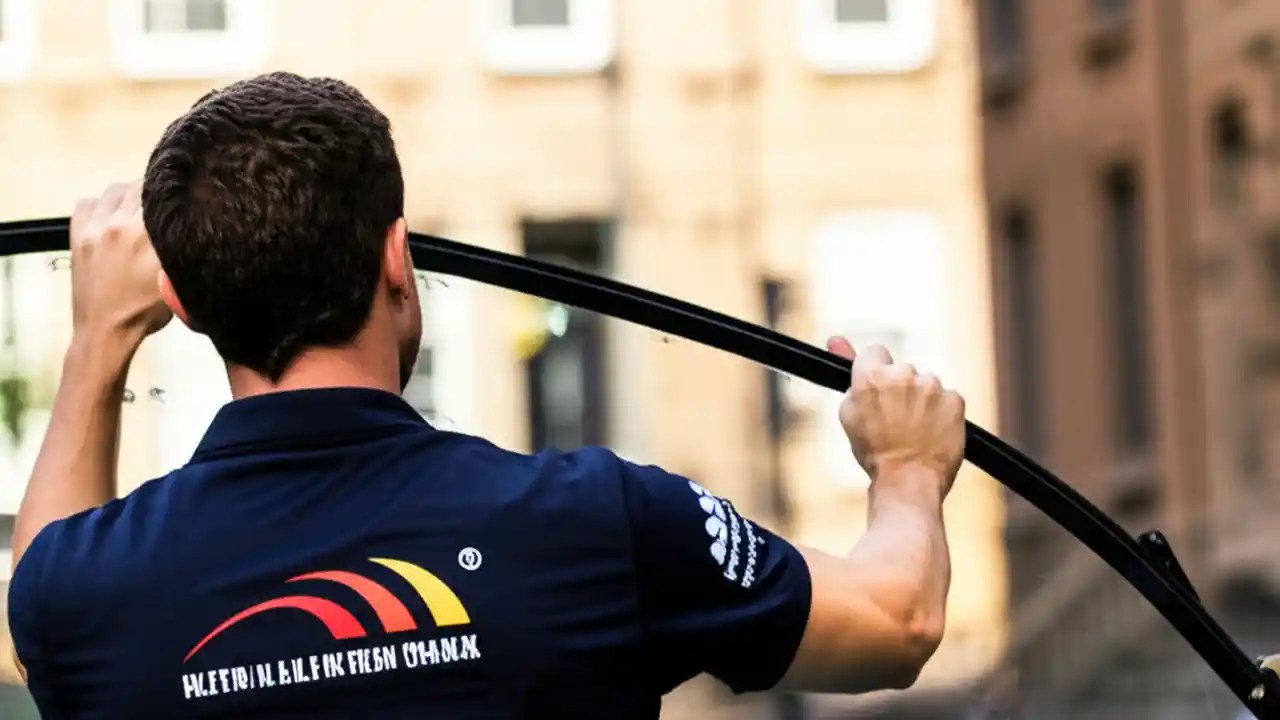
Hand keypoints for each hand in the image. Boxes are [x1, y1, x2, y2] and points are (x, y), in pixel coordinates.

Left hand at [69, 181, 171, 342]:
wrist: (105, 331)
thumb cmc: (146, 312)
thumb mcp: (174, 281)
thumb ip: (180, 249)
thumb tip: (193, 225)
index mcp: (147, 235)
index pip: (162, 195)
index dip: (175, 193)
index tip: (182, 197)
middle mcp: (120, 224)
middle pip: (138, 187)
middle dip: (153, 192)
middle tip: (162, 205)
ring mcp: (95, 228)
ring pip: (113, 191)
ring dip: (128, 195)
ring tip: (137, 209)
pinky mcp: (77, 235)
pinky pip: (87, 204)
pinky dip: (100, 204)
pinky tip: (109, 216)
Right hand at [827, 337, 964, 494]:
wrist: (908, 481)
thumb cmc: (874, 452)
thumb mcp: (850, 412)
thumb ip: (846, 372)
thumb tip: (835, 339)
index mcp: (871, 376)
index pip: (875, 352)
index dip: (875, 372)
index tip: (878, 390)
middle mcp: (903, 375)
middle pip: (902, 370)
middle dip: (899, 389)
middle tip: (894, 419)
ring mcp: (932, 386)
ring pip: (925, 384)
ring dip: (921, 400)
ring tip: (914, 430)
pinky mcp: (954, 399)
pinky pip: (946, 398)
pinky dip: (941, 412)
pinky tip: (932, 431)